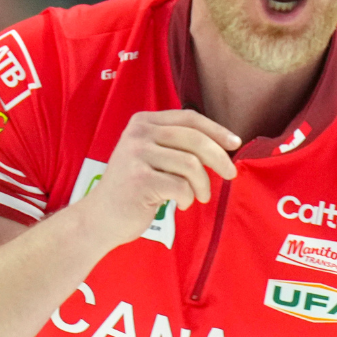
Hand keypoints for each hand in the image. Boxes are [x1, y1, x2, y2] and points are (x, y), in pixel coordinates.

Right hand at [78, 110, 239, 248]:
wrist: (101, 218)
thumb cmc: (134, 189)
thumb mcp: (151, 156)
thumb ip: (177, 144)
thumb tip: (223, 144)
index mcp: (143, 122)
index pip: (190, 118)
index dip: (216, 130)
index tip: (235, 144)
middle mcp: (138, 134)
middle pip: (195, 139)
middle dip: (219, 159)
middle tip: (230, 176)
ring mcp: (137, 155)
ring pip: (191, 164)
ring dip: (202, 185)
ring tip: (198, 197)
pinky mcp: (140, 179)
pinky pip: (181, 186)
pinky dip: (188, 198)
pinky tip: (181, 204)